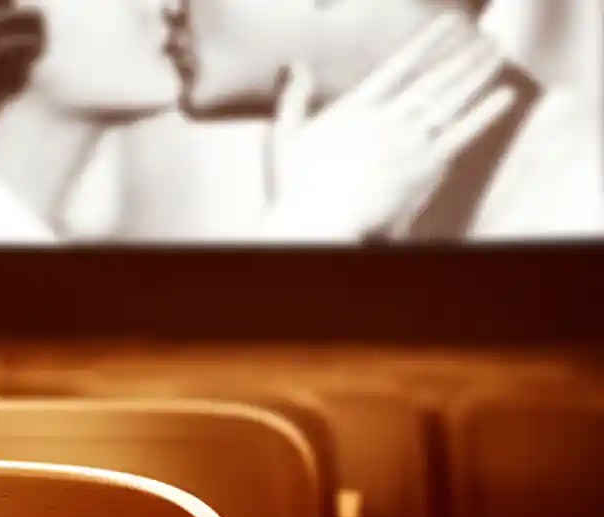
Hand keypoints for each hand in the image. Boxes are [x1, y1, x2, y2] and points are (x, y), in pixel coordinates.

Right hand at [260, 13, 517, 240]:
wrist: (313, 221)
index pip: (401, 63)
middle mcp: (385, 118)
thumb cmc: (294, 187)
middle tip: (486, 38)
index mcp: (355, 107)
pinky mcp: (422, 167)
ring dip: (477, 73)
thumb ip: (294, 97)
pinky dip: (485, 112)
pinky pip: (462, 133)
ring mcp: (406, 142)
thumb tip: (296, 64)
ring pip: (451, 99)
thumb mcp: (284, 135)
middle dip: (462, 54)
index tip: (453, 22)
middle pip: (433, 78)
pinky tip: (505, 95)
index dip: (430, 40)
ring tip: (496, 54)